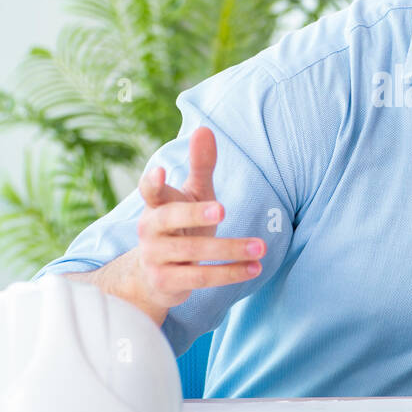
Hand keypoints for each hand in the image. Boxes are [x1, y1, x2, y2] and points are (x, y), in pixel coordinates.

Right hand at [134, 126, 264, 311]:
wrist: (155, 277)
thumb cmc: (180, 227)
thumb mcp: (192, 195)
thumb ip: (200, 166)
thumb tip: (204, 129)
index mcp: (156, 205)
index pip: (150, 190)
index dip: (152, 182)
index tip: (160, 172)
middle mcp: (150, 230)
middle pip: (170, 219)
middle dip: (195, 214)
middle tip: (222, 208)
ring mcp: (155, 257)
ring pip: (192, 253)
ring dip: (229, 249)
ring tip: (261, 246)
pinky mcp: (166, 282)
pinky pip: (200, 278)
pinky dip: (229, 273)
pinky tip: (255, 268)